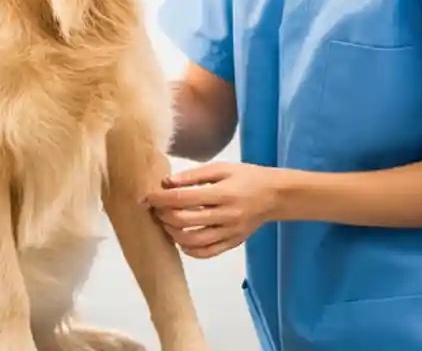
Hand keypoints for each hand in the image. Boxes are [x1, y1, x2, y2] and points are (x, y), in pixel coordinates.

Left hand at [143, 162, 280, 258]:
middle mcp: (226, 216)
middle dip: (163, 216)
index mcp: (223, 193)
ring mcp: (230, 233)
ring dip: (172, 234)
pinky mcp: (232, 243)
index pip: (182, 198)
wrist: (274, 195)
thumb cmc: (246, 177)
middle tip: (155, 209)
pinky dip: (189, 250)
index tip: (146, 197)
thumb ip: (193, 175)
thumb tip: (167, 183)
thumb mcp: (222, 168)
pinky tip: (181, 240)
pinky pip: (206, 253)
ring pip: (193, 241)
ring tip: (166, 223)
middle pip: (184, 221)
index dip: (160, 198)